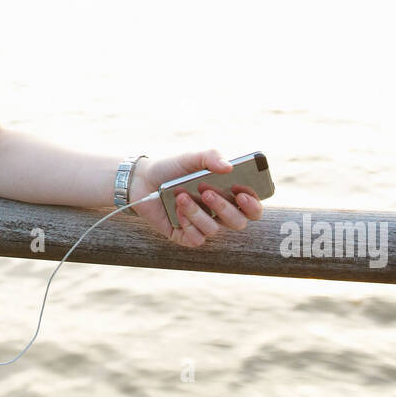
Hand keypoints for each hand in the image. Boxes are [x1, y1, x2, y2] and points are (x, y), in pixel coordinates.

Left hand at [128, 149, 262, 246]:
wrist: (142, 180)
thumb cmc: (172, 168)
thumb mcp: (191, 158)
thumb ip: (211, 157)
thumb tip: (229, 167)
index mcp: (228, 195)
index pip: (253, 208)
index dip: (253, 205)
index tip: (242, 194)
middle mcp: (220, 213)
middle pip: (238, 222)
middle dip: (224, 208)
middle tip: (206, 193)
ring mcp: (203, 226)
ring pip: (214, 230)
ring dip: (197, 213)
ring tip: (181, 196)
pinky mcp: (186, 236)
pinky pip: (196, 239)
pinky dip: (186, 224)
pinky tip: (175, 210)